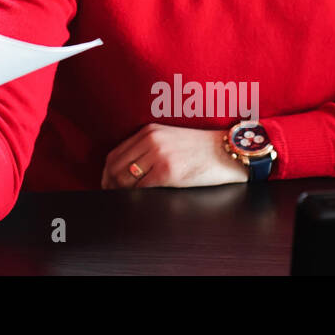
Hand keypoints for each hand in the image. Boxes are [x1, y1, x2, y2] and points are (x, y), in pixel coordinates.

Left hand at [101, 123, 247, 188]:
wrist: (229, 152)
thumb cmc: (202, 149)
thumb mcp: (171, 139)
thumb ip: (149, 149)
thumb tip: (129, 172)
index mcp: (149, 131)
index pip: (115, 154)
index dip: (107, 173)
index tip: (106, 184)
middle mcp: (151, 140)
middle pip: (115, 167)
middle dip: (109, 185)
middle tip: (111, 197)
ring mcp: (159, 156)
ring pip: (125, 179)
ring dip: (121, 193)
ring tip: (124, 201)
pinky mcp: (169, 172)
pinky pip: (142, 188)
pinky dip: (136, 197)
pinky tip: (139, 203)